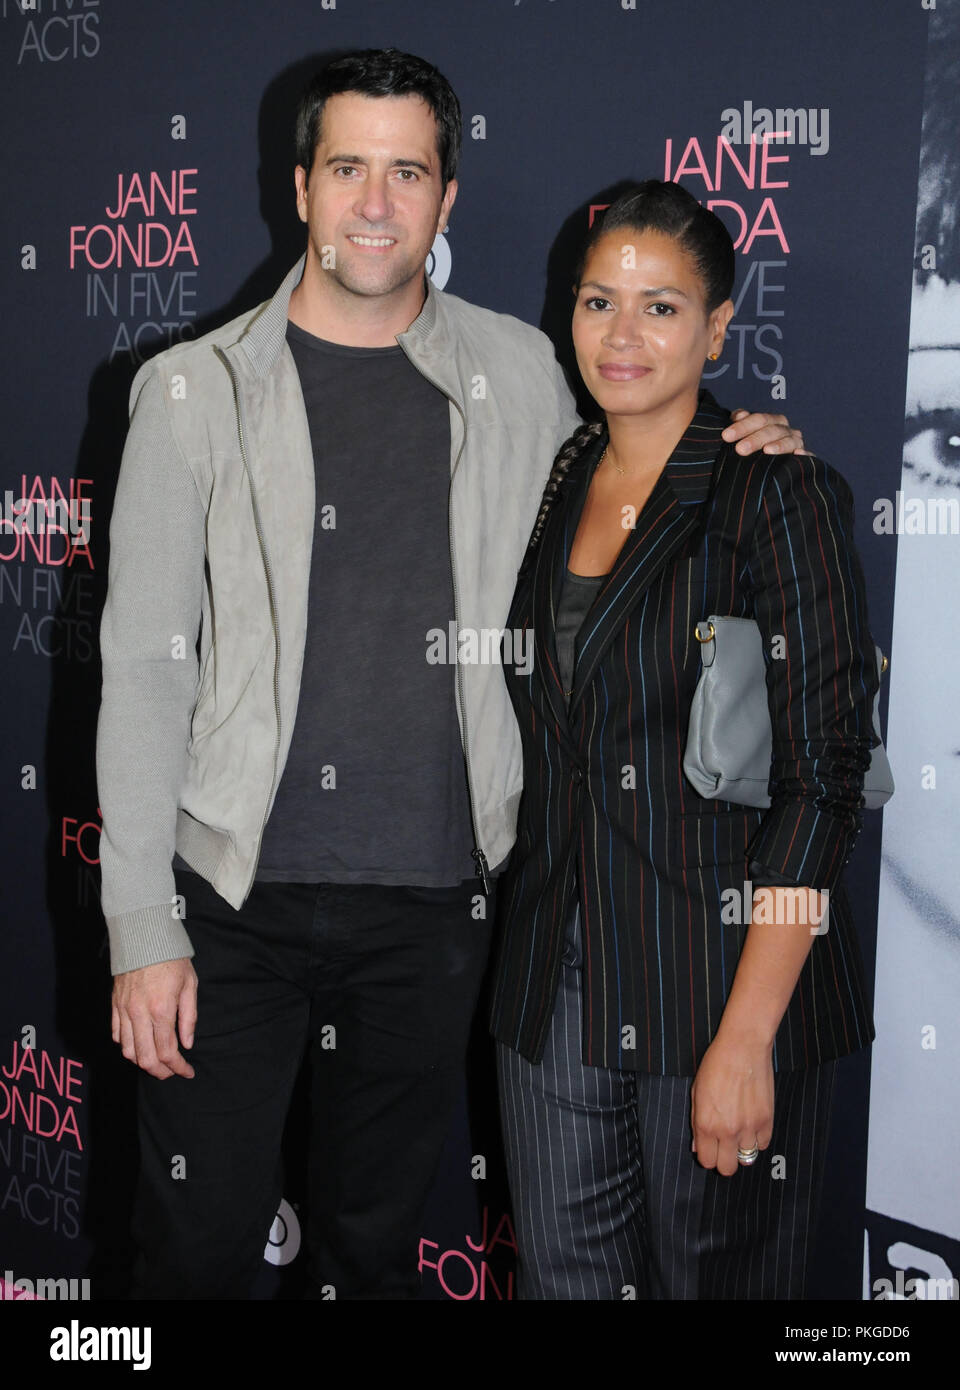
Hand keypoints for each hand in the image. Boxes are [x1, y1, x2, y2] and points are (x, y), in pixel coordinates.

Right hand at [112, 958, 197, 1079]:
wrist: (144, 937)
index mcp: (161, 1009)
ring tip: (157, 1061)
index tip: (187, 1071)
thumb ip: (189, 1017)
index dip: (178, 1067)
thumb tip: (187, 1044)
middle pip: (145, 1058)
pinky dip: (128, 1047)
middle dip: (160, 1072)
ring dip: (143, 1062)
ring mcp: (124, 1011)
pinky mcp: (115, 1006)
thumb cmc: (172, 959)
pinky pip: (117, 1035)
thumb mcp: (190, 985)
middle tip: (172, 1072)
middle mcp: (139, 1014)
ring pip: (128, 1051)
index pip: (167, 1051)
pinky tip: (140, 1045)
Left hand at [690, 1034, 773, 1176]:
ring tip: (739, 1131)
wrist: (743, 1048)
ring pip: (747, 1159)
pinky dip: (757, 1139)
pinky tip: (751, 1124)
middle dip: (724, 1160)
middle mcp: (727, 1130)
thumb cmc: (716, 1065)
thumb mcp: (696, 1091)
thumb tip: (697, 1146)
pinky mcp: (767, 1120)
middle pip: (728, 1168)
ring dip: (742, 1149)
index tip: (710, 1148)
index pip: (707, 1161)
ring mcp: (749, 1127)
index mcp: (706, 1124)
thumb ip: (696, 1122)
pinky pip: (763, 1144)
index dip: (708, 1156)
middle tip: (724, 1146)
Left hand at [722, 409, 808, 455]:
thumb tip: (738, 416)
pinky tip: (797, 454)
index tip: (726, 436)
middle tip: (739, 449)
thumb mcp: (742, 435)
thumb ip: (739, 423)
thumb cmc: (750, 448)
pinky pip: (807, 455)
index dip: (742, 426)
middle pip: (772, 430)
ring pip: (789, 441)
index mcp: (770, 421)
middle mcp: (784, 429)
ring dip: (779, 445)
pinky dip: (804, 454)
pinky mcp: (804, 458)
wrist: (766, 467)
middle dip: (755, 439)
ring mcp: (795, 443)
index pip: (758, 419)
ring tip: (766, 451)